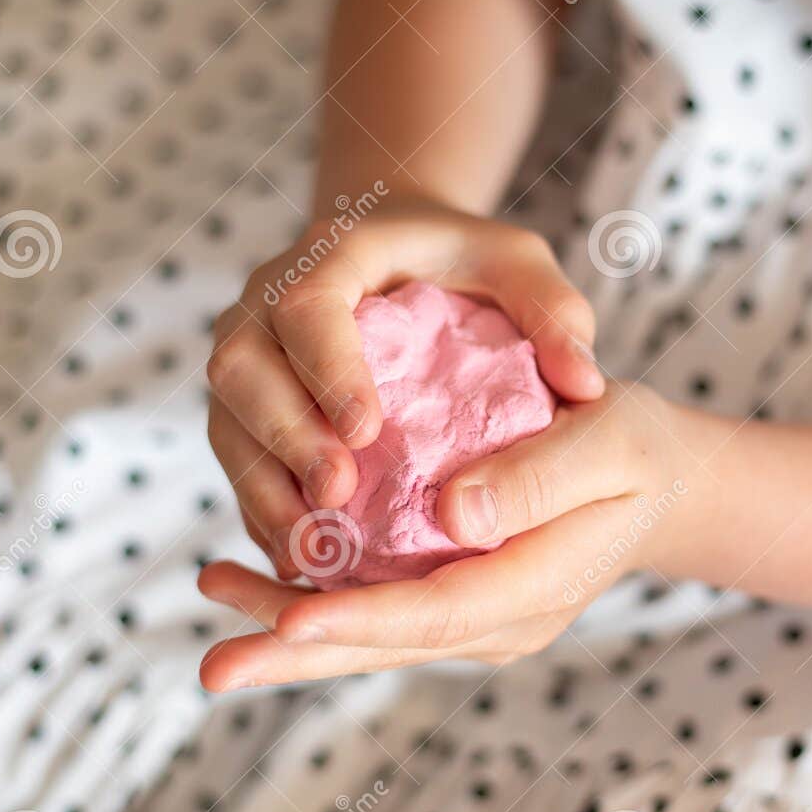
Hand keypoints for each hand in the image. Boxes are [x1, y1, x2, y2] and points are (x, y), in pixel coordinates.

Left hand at [197, 382, 694, 690]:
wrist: (656, 482)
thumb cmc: (636, 452)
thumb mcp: (611, 444)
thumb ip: (543, 477)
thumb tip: (454, 514)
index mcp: (534, 589)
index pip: (438, 612)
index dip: (360, 617)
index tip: (289, 617)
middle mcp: (496, 620)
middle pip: (385, 643)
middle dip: (296, 653)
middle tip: (215, 668)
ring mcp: (472, 616)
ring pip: (368, 632)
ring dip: (286, 623)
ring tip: (212, 587)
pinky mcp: (451, 595)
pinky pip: (374, 606)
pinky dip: (312, 594)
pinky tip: (252, 571)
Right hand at [206, 195, 604, 575]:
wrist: (396, 249)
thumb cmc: (464, 260)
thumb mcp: (518, 263)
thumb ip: (553, 311)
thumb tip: (585, 384)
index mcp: (331, 254)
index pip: (308, 306)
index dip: (328, 369)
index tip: (367, 432)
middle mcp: (264, 300)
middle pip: (244, 367)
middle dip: (285, 437)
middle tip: (337, 495)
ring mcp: (246, 353)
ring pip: (226, 421)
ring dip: (262, 487)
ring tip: (311, 548)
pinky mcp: (240, 404)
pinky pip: (235, 460)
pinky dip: (262, 511)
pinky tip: (302, 561)